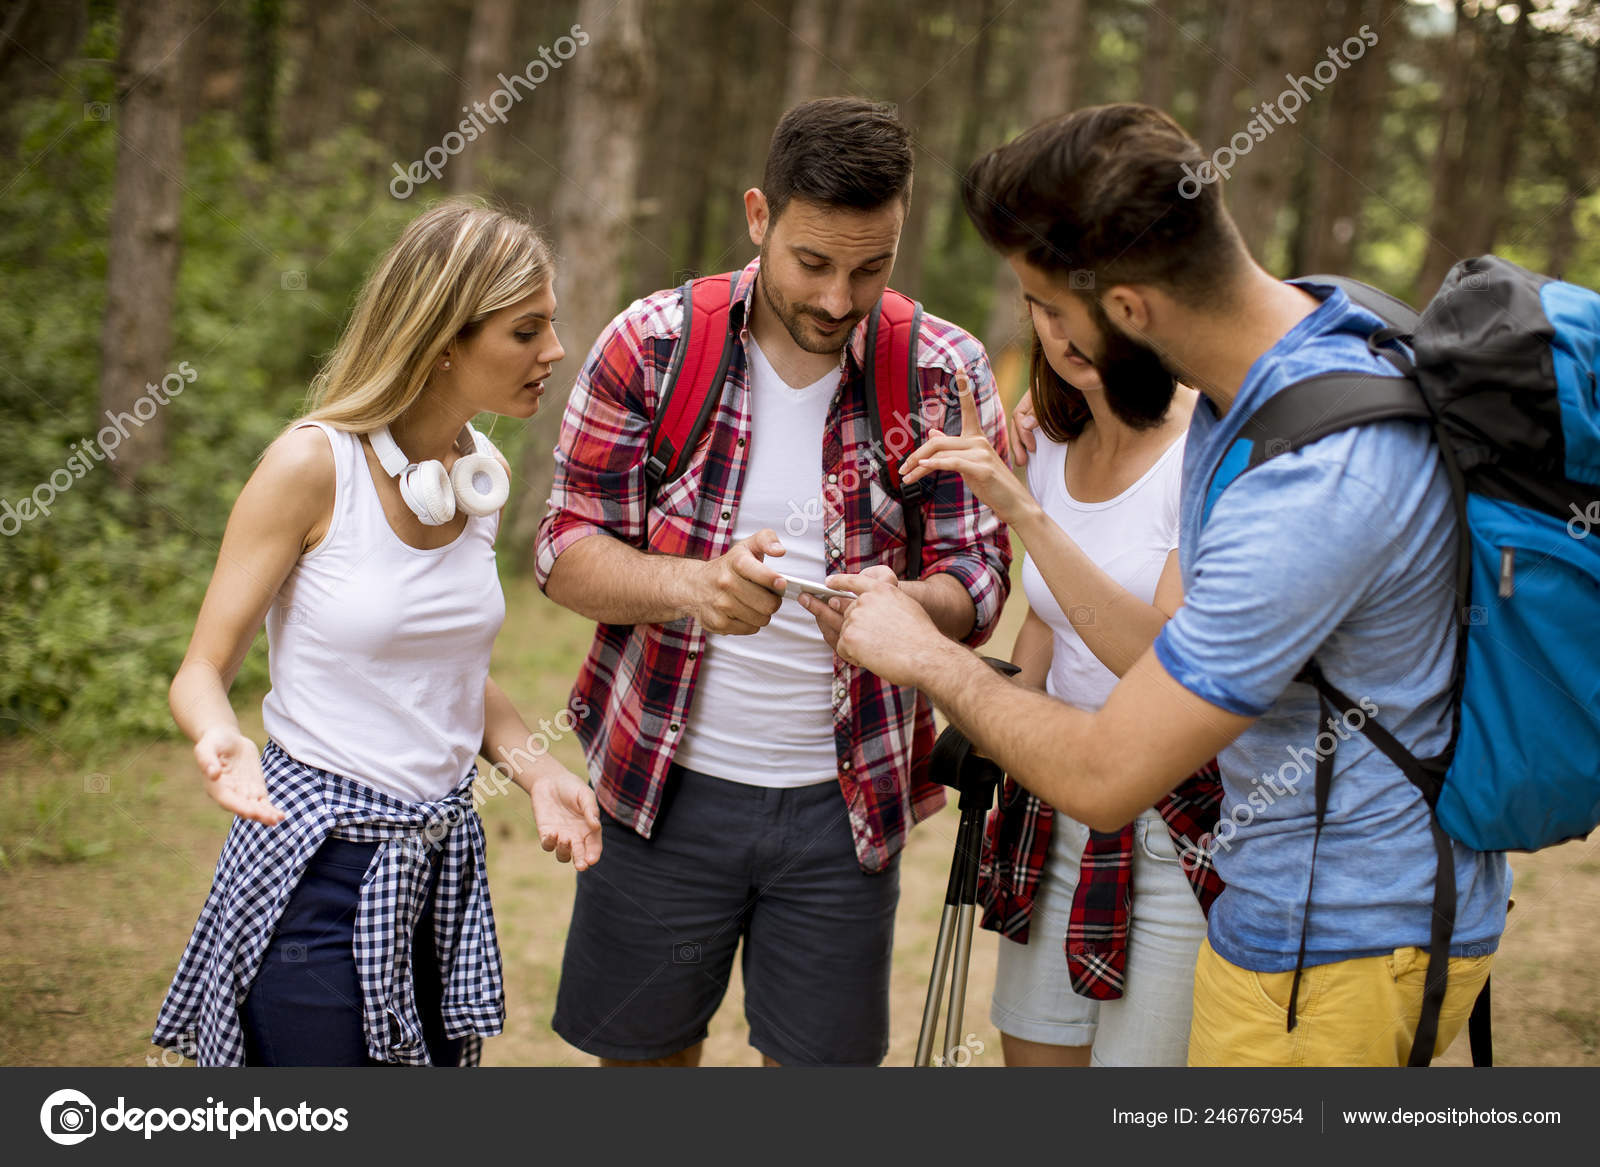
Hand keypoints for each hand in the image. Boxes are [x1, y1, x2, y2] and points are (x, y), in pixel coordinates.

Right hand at [194, 726, 283, 824]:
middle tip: (271, 819)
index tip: (251, 812)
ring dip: (266, 815)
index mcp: (215, 787)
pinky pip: (263, 803)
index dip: (240, 807)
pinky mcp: (254, 789)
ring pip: (255, 808)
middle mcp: (229, 795)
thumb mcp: (206, 747)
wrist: (226, 738)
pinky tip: (281, 816)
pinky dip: (271, 810)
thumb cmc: (213, 742)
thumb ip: (207, 760)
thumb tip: (212, 774)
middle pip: (243, 808)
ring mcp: (243, 793)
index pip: (228, 801)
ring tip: (277, 819)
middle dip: (257, 814)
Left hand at [530, 767, 602, 870]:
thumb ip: (590, 810)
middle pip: (579, 856)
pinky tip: (553, 832)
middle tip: (581, 866)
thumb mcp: (584, 794)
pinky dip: (550, 843)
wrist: (549, 780)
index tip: (591, 859)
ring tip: (565, 840)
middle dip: (581, 862)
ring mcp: (561, 837)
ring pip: (563, 855)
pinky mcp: (546, 834)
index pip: (594, 847)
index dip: (593, 855)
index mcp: (589, 829)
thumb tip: (596, 826)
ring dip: (564, 852)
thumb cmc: (571, 787)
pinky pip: (548, 845)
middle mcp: (576, 837)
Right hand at [690, 529, 786, 634]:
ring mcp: (721, 605)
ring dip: (763, 613)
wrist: (693, 585)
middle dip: (773, 601)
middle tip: (768, 595)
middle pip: (768, 604)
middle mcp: (726, 583)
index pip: (762, 574)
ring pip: (762, 618)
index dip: (775, 581)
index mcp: (736, 562)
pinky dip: (751, 623)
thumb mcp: (745, 546)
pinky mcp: (719, 623)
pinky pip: (751, 629)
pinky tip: (742, 612)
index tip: (781, 583)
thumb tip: (779, 550)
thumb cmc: (725, 568)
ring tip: (754, 603)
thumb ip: (767, 539)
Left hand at [831, 571, 948, 686]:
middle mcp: (866, 600)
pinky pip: (843, 649)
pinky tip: (874, 658)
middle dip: (858, 631)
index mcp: (882, 590)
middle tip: (879, 642)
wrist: (925, 655)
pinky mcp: (849, 636)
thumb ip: (885, 603)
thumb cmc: (921, 637)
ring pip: (846, 633)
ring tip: (882, 650)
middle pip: (848, 615)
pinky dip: (855, 657)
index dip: (840, 581)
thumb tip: (869, 611)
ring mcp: (855, 617)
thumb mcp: (906, 606)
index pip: (856, 580)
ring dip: (859, 645)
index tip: (828, 582)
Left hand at [899, 373, 1035, 527]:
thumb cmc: (991, 483)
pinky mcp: (981, 469)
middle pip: (938, 440)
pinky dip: (934, 465)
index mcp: (976, 437)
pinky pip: (951, 462)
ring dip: (919, 466)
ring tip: (906, 478)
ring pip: (940, 452)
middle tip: (902, 469)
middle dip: (916, 455)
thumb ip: (950, 447)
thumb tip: (932, 432)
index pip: (969, 407)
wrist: (1013, 503)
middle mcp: (979, 441)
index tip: (959, 367)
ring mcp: (981, 454)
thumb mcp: (968, 463)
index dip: (964, 387)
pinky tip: (922, 467)